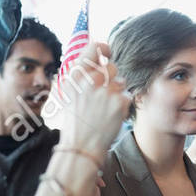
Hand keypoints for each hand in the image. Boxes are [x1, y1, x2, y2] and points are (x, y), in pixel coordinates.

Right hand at [66, 42, 130, 156]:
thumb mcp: (69, 94)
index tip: (107, 51)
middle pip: (112, 67)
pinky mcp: (119, 102)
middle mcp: (89, 80)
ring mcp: (105, 91)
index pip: (92, 49)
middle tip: (103, 96)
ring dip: (117, 93)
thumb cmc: (76, 122)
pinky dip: (122, 106)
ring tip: (104, 109)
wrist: (81, 147)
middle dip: (112, 79)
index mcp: (75, 77)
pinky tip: (111, 116)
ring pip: (121, 82)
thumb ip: (82, 75)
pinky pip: (127, 96)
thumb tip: (98, 55)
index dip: (102, 48)